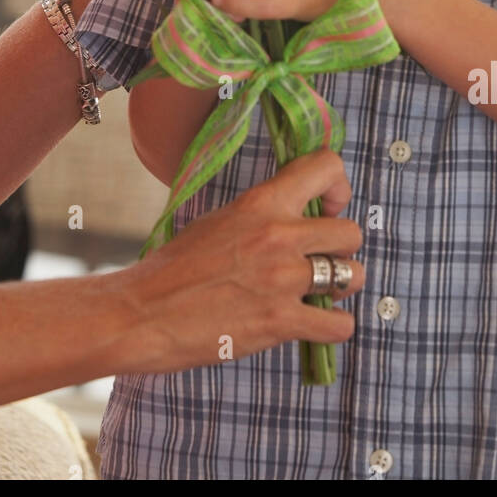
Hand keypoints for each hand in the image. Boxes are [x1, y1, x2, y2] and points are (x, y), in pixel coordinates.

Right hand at [114, 150, 363, 372]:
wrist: (143, 312)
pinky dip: (333, 328)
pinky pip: (339, 325)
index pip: (326, 168)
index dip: (338, 189)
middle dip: (341, 249)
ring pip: (354, 275)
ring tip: (319, 295)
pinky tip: (314, 326)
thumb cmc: (174, 269)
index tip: (328, 209)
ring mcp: (282, 279)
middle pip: (351, 231)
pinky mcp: (281, 322)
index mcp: (260, 203)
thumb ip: (262, 215)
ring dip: (341, 288)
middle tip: (321, 263)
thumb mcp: (220, 221)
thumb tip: (297, 217)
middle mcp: (278, 235)